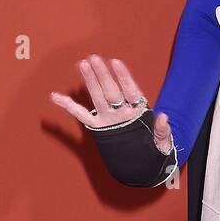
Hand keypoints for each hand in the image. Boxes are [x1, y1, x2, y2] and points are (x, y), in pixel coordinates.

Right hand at [50, 54, 172, 153]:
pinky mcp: (98, 127)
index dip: (124, 77)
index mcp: (139, 111)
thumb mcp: (164, 141)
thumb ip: (163, 131)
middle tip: (93, 58)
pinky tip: (55, 96)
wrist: (145, 161)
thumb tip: (164, 117)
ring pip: (98, 97)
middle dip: (103, 75)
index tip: (116, 63)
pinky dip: (69, 106)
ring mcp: (109, 117)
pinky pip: (82, 115)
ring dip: (90, 81)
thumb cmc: (156, 148)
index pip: (131, 91)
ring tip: (82, 64)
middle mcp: (122, 111)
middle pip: (111, 90)